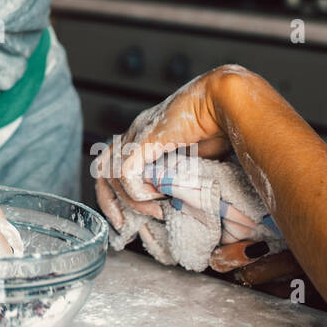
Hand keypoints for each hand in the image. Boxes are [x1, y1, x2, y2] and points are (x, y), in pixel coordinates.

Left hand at [94, 66, 270, 270]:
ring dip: (133, 199)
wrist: (225, 101)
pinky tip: (158, 194)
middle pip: (102, 169)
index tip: (122, 220)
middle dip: (110, 202)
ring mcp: (138, 134)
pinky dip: (137, 190)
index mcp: (141, 137)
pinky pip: (126, 171)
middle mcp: (134, 134)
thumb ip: (178, 178)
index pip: (108, 166)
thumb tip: (177, 204)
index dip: (111, 195)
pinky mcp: (147, 139)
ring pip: (113, 173)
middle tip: (125, 225)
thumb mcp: (193, 160)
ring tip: (158, 208)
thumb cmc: (218, 127)